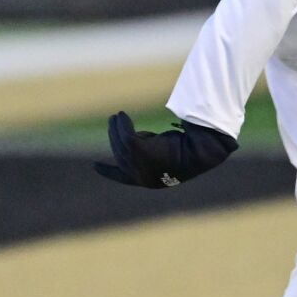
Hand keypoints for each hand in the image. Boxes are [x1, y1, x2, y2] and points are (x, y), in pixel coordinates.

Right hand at [94, 111, 238, 187]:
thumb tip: (136, 137)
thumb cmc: (192, 151)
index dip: (109, 172)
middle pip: (121, 155)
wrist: (201, 152)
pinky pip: (125, 135)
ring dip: (116, 127)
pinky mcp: (140, 152)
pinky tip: (122, 114)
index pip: (123, 178)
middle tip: (113, 121)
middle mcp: (142, 178)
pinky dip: (122, 124)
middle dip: (114, 138)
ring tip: (117, 116)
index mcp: (149, 182)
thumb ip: (149, 148)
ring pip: (121, 143)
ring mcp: (140, 166)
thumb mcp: (167, 153)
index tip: (95, 166)